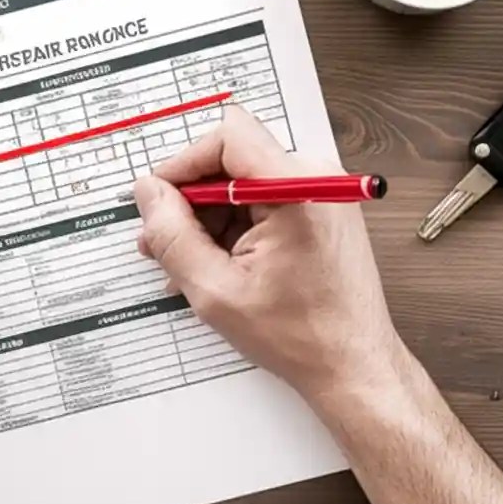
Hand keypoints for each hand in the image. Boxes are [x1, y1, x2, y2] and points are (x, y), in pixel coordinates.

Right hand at [133, 107, 400, 403]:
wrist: (354, 366)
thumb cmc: (301, 337)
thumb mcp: (214, 289)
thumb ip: (172, 235)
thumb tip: (148, 193)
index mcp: (296, 190)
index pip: (228, 137)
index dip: (184, 163)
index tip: (159, 198)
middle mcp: (317, 179)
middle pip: (233, 161)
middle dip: (192, 200)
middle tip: (163, 241)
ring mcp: (323, 193)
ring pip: (244, 184)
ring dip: (210, 219)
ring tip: (190, 264)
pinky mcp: (322, 210)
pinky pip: (264, 201)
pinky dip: (235, 228)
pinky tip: (219, 265)